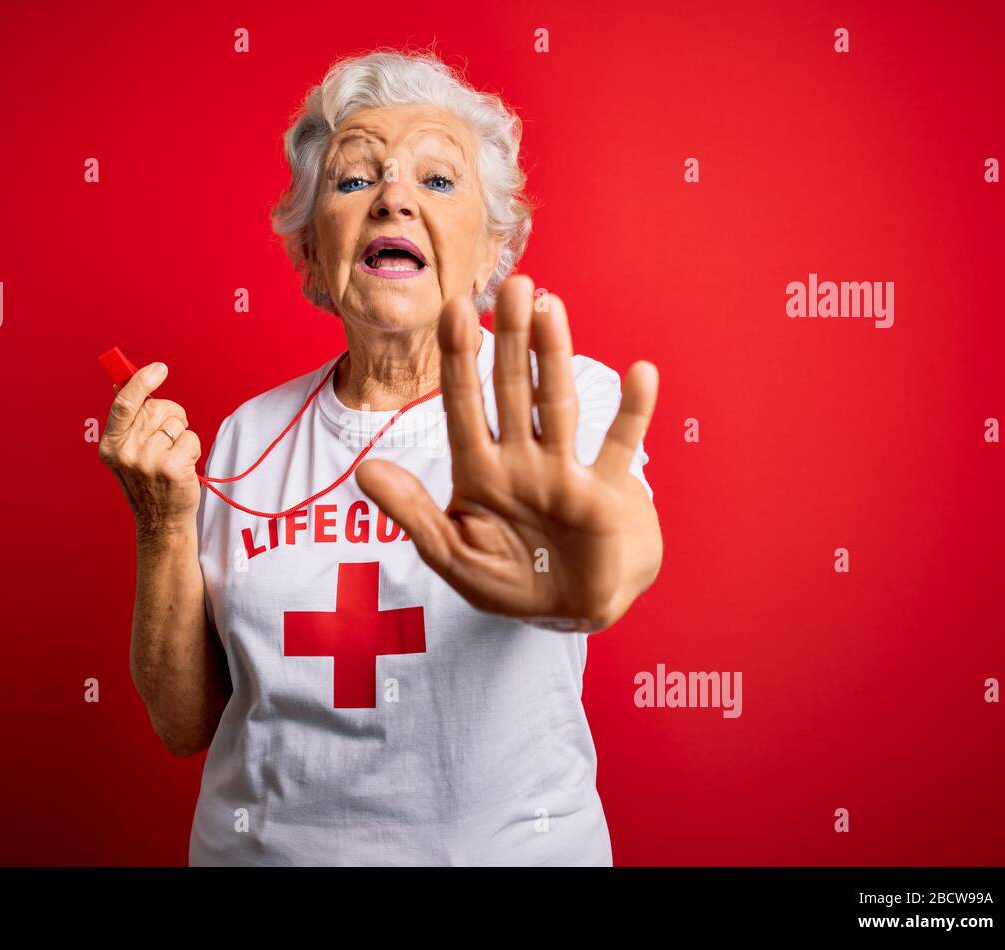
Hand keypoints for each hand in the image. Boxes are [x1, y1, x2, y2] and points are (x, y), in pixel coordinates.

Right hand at [99, 361, 202, 541]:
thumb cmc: (149, 482)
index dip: (141, 381)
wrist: (161, 521)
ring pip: (177, 422)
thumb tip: (128, 382)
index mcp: (111, 445)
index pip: (124, 404)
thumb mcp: (128, 453)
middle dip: (171, 413)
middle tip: (171, 434)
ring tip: (174, 456)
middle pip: (156, 407)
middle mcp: (126, 452)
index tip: (159, 369)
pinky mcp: (172, 468)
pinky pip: (191, 437)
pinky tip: (183, 466)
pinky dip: (193, 448)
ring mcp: (149, 461)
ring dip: (182, 435)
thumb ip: (130, 421)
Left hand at [355, 274, 661, 631]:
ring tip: (551, 307)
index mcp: (479, 471)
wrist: (568, 611)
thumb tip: (364, 470)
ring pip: (558, 404)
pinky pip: (620, 448)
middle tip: (511, 284)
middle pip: (513, 390)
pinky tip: (640, 373)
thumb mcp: (451, 553)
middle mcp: (521, 460)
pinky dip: (632, 415)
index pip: (463, 406)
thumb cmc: (509, 582)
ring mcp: (564, 472)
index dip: (459, 361)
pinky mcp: (605, 494)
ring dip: (556, 357)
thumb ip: (411, 513)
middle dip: (510, 340)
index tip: (453, 311)